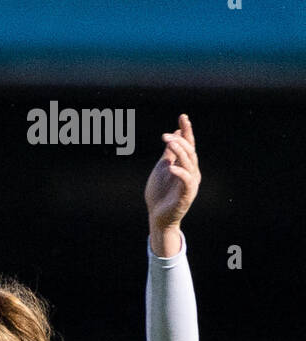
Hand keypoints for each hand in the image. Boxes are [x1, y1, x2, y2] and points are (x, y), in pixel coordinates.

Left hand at [145, 114, 199, 246]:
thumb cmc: (159, 194)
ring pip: (189, 163)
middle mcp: (191, 172)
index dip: (187, 130)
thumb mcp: (162, 168)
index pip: (188, 144)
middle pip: (189, 151)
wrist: (157, 217)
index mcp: (186, 164)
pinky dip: (180, 172)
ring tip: (169, 142)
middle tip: (166, 135)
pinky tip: (171, 167)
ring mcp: (190, 183)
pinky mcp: (187, 195)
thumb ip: (169, 153)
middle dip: (179, 140)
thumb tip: (175, 134)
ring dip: (179, 151)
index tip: (182, 116)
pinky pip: (186, 181)